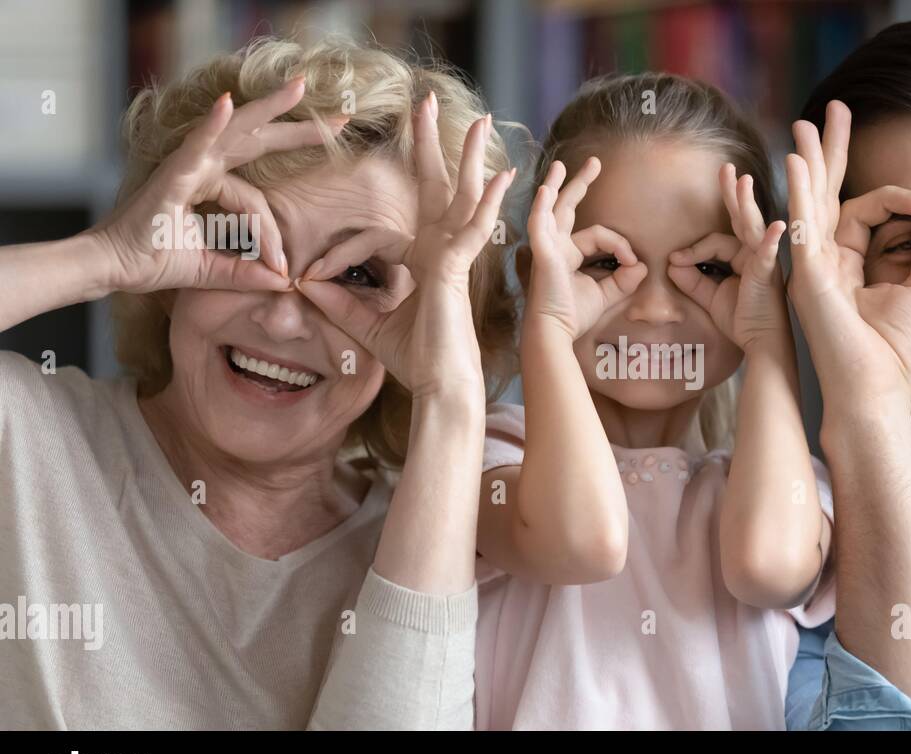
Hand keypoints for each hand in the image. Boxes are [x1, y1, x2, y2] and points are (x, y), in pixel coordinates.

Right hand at [95, 75, 342, 294]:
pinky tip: (228, 103)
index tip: (283, 271)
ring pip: (236, 132)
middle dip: (299, 130)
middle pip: (258, 141)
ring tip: (299, 88)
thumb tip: (284, 283)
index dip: (273, 237)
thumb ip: (247, 274)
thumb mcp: (213, 271)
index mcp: (211, 185)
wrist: (114, 267)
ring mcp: (187, 166)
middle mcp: (202, 167)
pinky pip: (196, 146)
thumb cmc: (154, 261)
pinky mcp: (171, 174)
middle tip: (341, 118)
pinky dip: (212, 125)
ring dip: (269, 108)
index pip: (258, 202)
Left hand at [296, 97, 515, 400]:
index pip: (403, 217)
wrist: (439, 387)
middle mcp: (442, 252)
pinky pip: (473, 229)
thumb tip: (305, 285)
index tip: (345, 221)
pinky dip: (488, 203)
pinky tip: (501, 176)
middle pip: (437, 186)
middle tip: (425, 103)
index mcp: (425, 261)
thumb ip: (339, 303)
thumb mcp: (366, 327)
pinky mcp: (458, 269)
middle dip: (430, 145)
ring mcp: (454, 258)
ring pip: (463, 196)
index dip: (376, 211)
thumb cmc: (415, 363)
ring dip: (469, 157)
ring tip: (480, 120)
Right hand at [523, 157, 646, 340]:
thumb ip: (624, 279)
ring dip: (555, 185)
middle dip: (580, 183)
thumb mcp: (606, 294)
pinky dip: (542, 208)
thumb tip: (642, 264)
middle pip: (568, 208)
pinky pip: (540, 225)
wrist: (554, 333)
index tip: (633, 262)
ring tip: (560, 165)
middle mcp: (556, 246)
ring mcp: (546, 248)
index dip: (620, 244)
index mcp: (568, 254)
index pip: (599, 235)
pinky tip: (545, 191)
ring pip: (551, 209)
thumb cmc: (573, 316)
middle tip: (595, 162)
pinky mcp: (542, 254)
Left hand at [667, 163, 787, 351]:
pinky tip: (775, 227)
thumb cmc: (740, 318)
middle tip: (726, 169)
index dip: (693, 249)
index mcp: (742, 257)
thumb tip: (671, 263)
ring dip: (746, 203)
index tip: (675, 262)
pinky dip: (769, 240)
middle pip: (739, 219)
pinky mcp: (767, 273)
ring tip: (742, 181)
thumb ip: (691, 279)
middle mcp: (755, 253)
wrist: (760, 343)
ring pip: (750, 227)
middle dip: (732, 194)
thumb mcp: (709, 296)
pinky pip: (767, 253)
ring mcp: (764, 260)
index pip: (714, 242)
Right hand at [786, 101, 910, 408]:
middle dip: (831, 152)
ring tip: (804, 126)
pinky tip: (798, 165)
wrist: (876, 395)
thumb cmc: (898, 353)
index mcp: (850, 264)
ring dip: (809, 162)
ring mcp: (812, 269)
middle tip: (832, 111)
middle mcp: (825, 262)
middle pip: (827, 195)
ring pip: (809, 203)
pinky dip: (800, 194)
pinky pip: (802, 227)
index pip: (867, 211)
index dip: (898, 197)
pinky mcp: (807, 278)